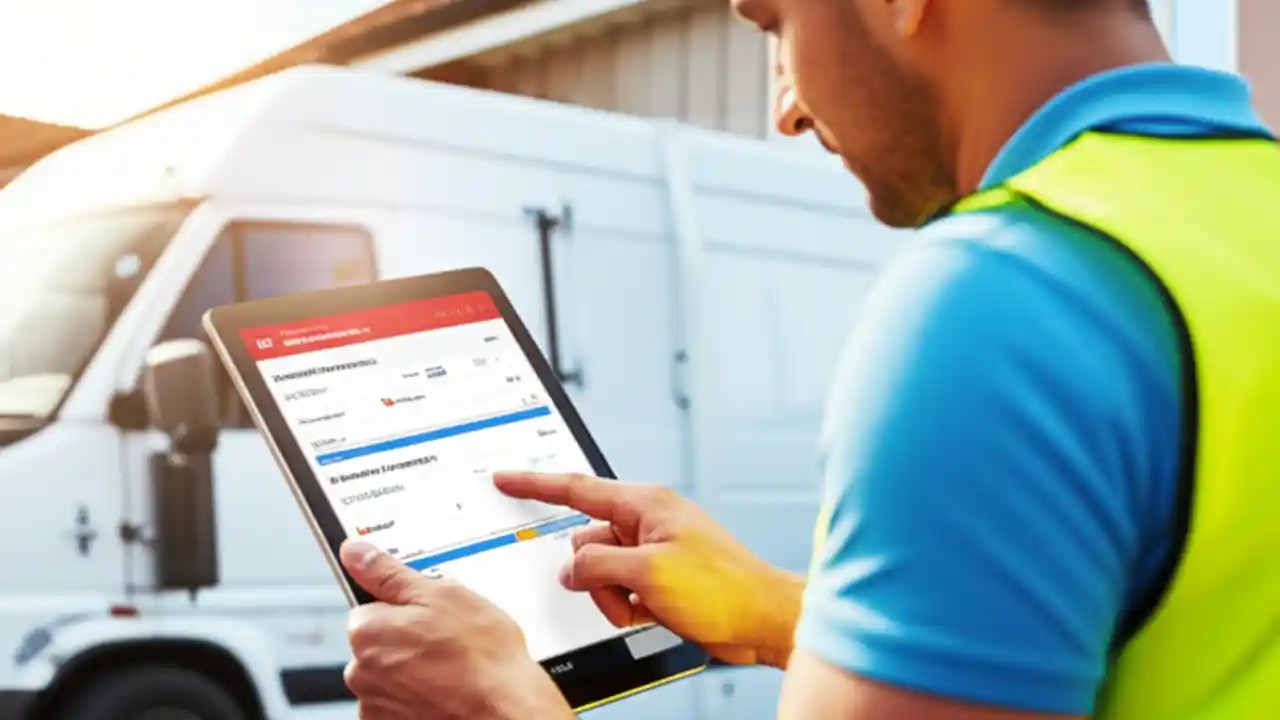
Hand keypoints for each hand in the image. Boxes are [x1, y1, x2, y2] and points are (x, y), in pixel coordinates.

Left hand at [338, 540, 574, 719]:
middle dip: (407, 638)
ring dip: (414, 669)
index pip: (370, 606)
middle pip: (379, 641)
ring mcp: (377, 704)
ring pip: (391, 673)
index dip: (403, 606)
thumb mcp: (440, 594)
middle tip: (446, 638)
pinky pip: (400, 701)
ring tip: (451, 666)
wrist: (504, 709)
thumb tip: (355, 552)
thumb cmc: (480, 655)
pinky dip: (419, 695)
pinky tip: (447, 689)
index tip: (428, 613)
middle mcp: (361, 671)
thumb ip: (388, 573)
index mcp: (366, 631)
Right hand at [494, 472, 803, 667]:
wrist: (761, 620)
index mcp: (645, 504)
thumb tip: (570, 569)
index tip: (505, 477)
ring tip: (644, 606)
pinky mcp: (658, 576)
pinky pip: (618, 588)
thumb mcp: (647, 573)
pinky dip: (626, 605)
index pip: (576, 489)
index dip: (535, 484)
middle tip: (623, 593)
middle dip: (592, 575)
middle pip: (585, 542)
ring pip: (598, 571)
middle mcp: (646, 522)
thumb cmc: (722, 588)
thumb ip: (597, 564)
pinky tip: (652, 612)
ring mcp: (652, 550)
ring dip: (610, 596)